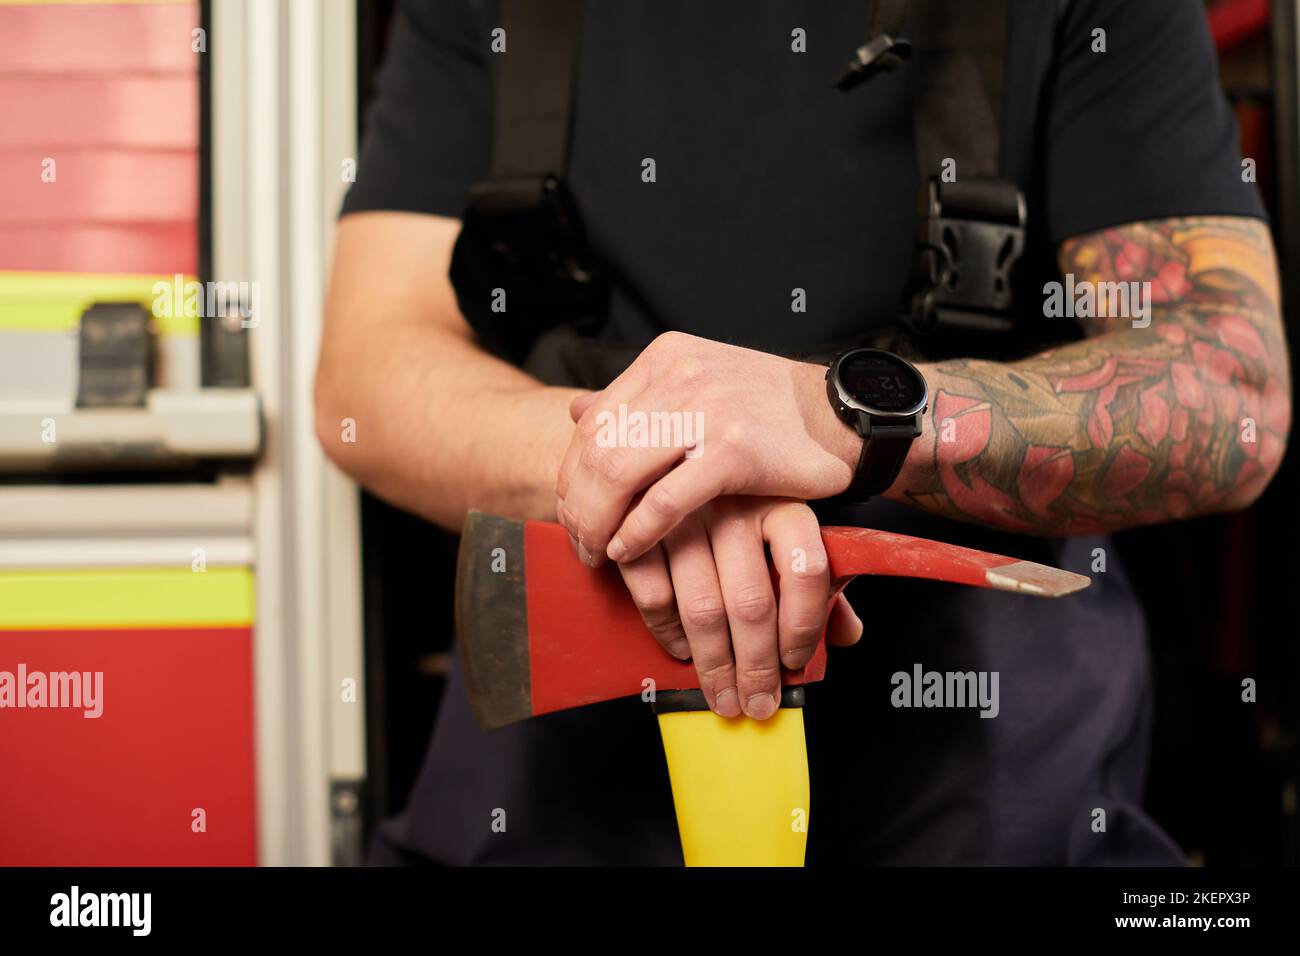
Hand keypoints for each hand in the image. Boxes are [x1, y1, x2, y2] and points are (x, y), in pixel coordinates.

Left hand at [555, 332, 861, 565]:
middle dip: (578, 504)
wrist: (845, 417)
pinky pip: (665, 500)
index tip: (573, 511)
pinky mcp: (732, 450)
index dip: (572, 473)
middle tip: (579, 543)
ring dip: (598, 522)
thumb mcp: (700, 387)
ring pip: (619, 472)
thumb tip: (575, 410)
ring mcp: (706, 409)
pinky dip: (638, 531)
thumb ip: (640, 400)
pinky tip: (629, 551)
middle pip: (596, 448)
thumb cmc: (772, 412)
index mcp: (666, 357)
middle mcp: (680, 374)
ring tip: (598, 552)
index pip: (593, 420)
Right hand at [612, 496, 862, 718]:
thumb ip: (823, 578)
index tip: (795, 664)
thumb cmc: (744, 496)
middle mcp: (738, 508)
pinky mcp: (641, 526)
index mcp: (784, 503)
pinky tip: (681, 649)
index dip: (803, 628)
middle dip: (755, 666)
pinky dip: (666, 632)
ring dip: (714, 664)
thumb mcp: (790, 522)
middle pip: (752, 603)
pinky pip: (654, 594)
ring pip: (704, 608)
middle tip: (756, 704)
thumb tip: (847, 635)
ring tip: (723, 697)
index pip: (808, 572)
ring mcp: (687, 517)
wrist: (676, 440)